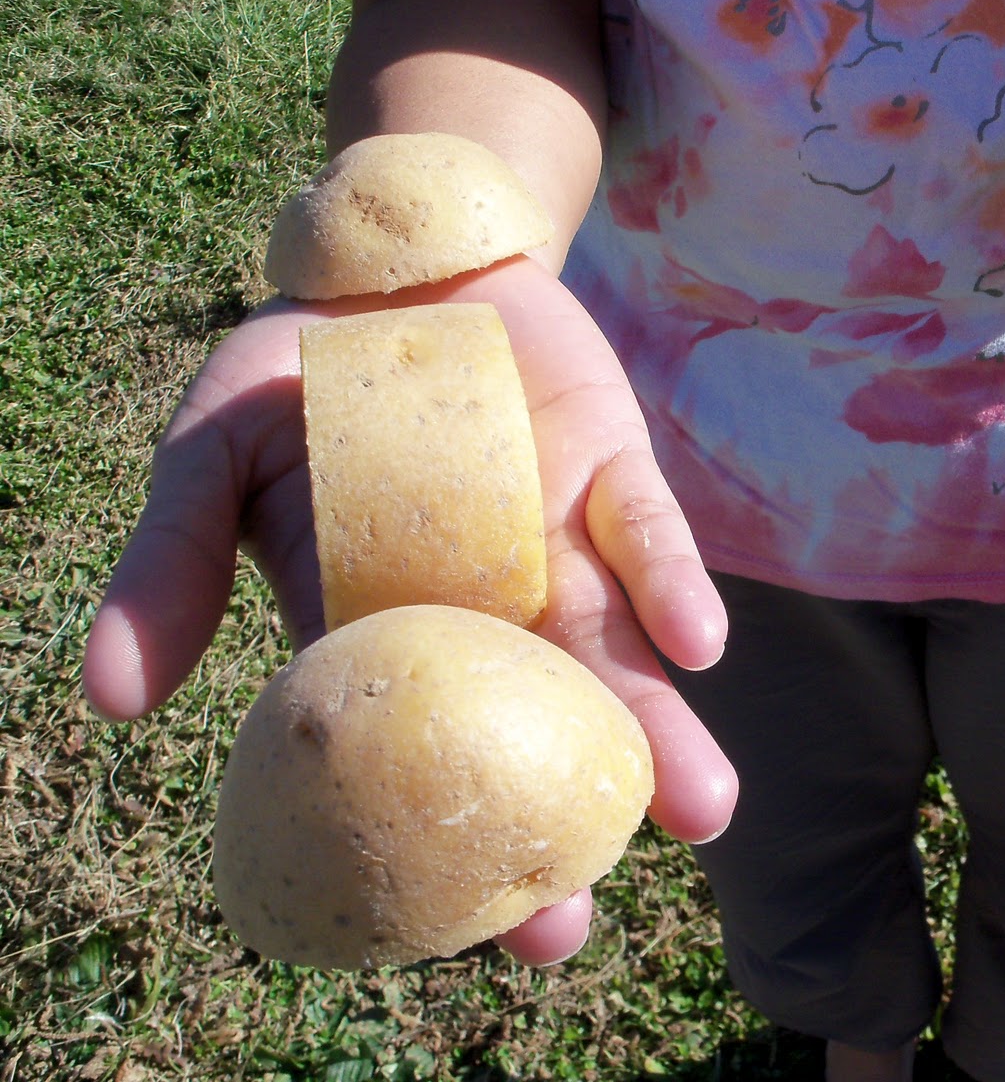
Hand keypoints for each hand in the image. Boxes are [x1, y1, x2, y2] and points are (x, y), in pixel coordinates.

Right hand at [82, 258, 737, 964]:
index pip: (413, 756)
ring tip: (700, 810)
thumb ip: (174, 563)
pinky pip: (647, 536)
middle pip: (527, 737)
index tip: (437, 937)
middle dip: (555, 831)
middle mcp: (487, 612)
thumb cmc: (297, 372)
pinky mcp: (613, 475)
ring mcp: (558, 548)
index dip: (430, 846)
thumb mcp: (211, 456)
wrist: (397, 263)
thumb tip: (108, 697)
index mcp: (386, 628)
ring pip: (616, 658)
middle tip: (563, 929)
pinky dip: (672, 583)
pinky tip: (695, 643)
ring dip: (657, 733)